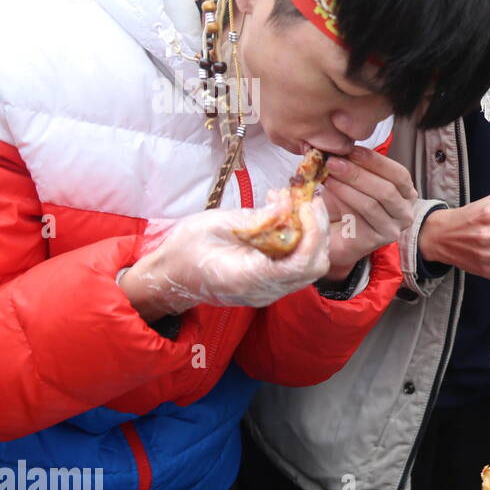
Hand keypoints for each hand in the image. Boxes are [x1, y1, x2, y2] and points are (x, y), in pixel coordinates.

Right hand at [120, 193, 330, 318]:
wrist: (170, 276)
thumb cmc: (185, 248)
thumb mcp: (216, 224)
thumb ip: (256, 218)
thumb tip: (288, 205)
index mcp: (248, 277)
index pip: (299, 264)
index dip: (312, 234)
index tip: (307, 205)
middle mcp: (265, 290)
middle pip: (313, 266)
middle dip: (319, 230)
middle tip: (311, 199)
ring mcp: (271, 291)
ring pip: (311, 266)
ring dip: (313, 233)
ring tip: (301, 203)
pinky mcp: (273, 284)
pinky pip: (298, 265)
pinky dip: (302, 240)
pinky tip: (290, 217)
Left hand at [320, 147, 417, 281]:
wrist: (331, 236)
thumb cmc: (343, 205)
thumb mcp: (350, 180)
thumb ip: (349, 164)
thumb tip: (331, 145)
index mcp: (405, 194)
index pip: (399, 175)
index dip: (376, 161)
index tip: (351, 149)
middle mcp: (404, 213)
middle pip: (387, 189)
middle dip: (358, 172)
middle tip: (333, 161)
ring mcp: (392, 229)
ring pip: (373, 203)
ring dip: (348, 186)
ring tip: (327, 174)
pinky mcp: (375, 241)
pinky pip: (360, 218)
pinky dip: (344, 201)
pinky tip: (328, 191)